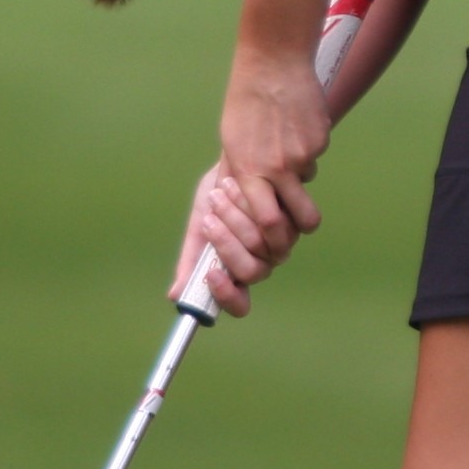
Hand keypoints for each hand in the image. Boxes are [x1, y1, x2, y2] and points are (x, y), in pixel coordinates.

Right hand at [173, 167, 269, 317]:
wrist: (235, 164)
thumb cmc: (215, 201)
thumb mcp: (198, 229)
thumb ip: (192, 260)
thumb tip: (174, 297)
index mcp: (236, 273)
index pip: (239, 304)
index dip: (226, 295)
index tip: (210, 274)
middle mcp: (261, 264)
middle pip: (250, 272)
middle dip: (226, 243)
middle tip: (209, 217)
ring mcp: (280, 245)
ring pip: (261, 245)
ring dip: (235, 219)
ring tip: (218, 193)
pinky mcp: (294, 221)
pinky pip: (275, 222)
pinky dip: (250, 202)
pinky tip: (236, 183)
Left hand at [216, 46, 329, 272]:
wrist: (272, 64)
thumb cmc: (243, 102)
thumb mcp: (230, 141)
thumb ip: (239, 173)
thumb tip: (242, 201)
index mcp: (250, 171)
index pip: (267, 222)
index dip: (273, 235)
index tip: (273, 232)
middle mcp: (279, 168)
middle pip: (303, 219)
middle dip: (303, 225)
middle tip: (298, 218)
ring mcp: (303, 154)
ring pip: (308, 183)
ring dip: (301, 179)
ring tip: (287, 151)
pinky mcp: (320, 139)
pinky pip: (315, 155)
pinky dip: (307, 147)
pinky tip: (294, 125)